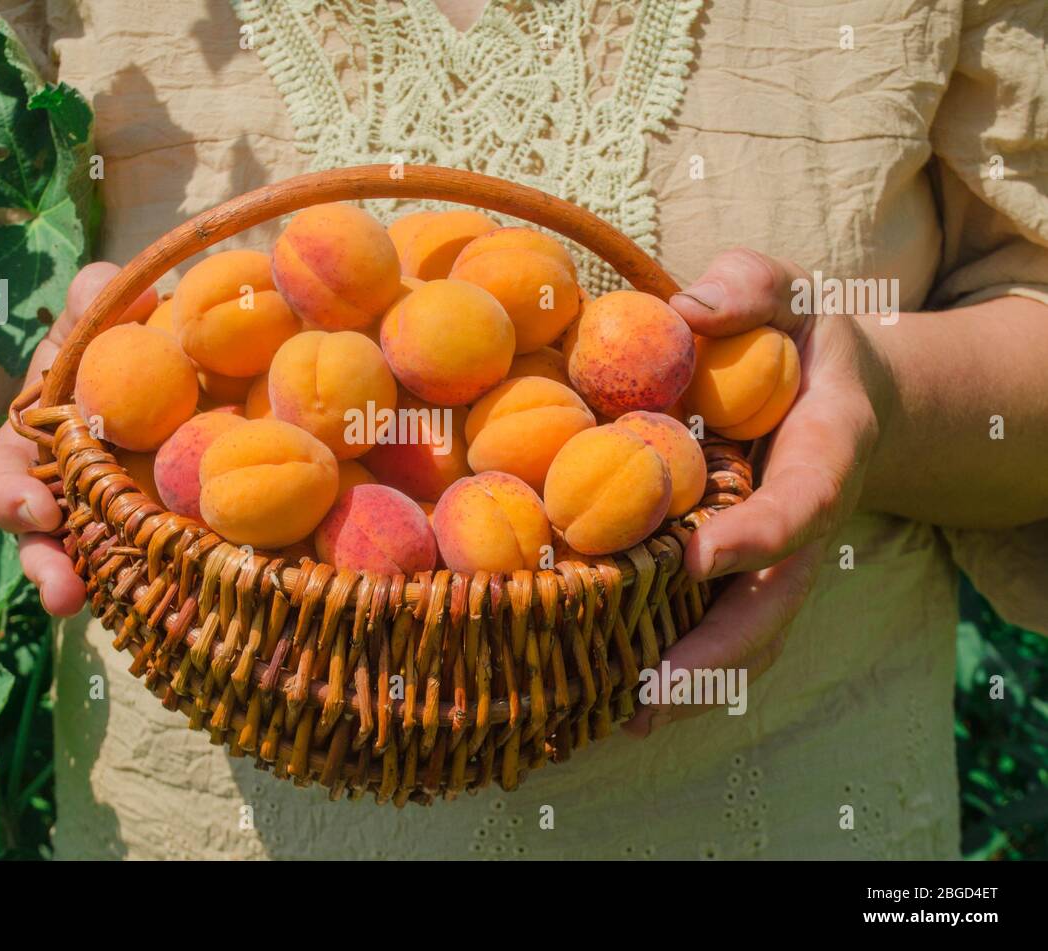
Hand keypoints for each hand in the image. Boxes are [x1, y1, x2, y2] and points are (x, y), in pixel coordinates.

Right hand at [0, 263, 157, 615]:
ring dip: (108, 591)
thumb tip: (110, 291)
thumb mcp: (103, 315)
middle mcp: (71, 490)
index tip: (36, 511)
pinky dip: (175, 588)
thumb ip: (97, 301)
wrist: (190, 366)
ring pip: (100, 565)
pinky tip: (198, 608)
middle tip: (65, 592)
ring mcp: (119, 519)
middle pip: (47, 541)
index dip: (12, 498)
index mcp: (41, 442)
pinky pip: (167, 568)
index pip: (7, 477)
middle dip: (50, 568)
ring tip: (121, 616)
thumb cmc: (127, 340)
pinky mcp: (169, 535)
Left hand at [623, 248, 892, 736]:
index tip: (698, 555)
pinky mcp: (741, 573)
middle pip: (774, 601)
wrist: (831, 390)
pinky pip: (716, 624)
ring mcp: (776, 558)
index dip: (757, 534)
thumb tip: (688, 311)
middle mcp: (804, 522)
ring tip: (625, 715)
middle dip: (718, 652)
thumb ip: (750, 287)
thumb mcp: (787, 293)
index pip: (802, 504)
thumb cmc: (796, 338)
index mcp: (827, 453)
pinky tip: (610, 687)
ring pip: (749, 633)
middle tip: (652, 692)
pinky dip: (676, 662)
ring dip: (694, 680)